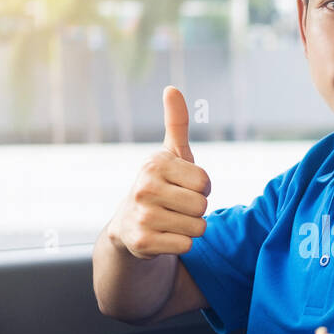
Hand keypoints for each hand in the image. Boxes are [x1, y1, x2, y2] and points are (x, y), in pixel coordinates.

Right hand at [107, 86, 212, 259]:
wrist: (129, 226)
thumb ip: (176, 123)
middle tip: (177, 207)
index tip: (184, 187)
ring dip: (191, 228)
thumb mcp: (170, 155)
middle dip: (197, 210)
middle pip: (202, 206)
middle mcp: (144, 188)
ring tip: (171, 221)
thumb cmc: (160, 186)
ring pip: (197, 227)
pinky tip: (164, 236)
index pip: (204, 181)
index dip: (202, 188)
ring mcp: (142, 217)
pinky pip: (186, 245)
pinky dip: (181, 244)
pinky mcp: (143, 243)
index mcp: (154, 165)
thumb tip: (172, 88)